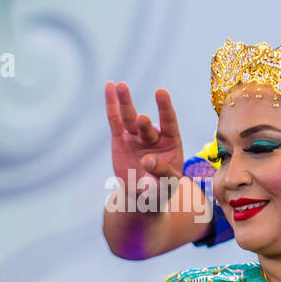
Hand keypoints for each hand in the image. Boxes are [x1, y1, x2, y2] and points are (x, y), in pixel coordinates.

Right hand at [104, 82, 185, 200]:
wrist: (144, 196)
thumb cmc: (162, 188)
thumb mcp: (168, 184)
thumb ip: (161, 172)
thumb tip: (147, 160)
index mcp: (171, 142)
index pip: (169, 122)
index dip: (165, 108)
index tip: (160, 92)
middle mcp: (153, 136)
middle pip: (147, 126)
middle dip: (145, 124)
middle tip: (142, 120)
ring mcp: (136, 136)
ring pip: (130, 117)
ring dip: (126, 101)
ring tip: (120, 85)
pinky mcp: (120, 140)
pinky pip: (115, 121)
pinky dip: (112, 105)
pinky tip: (109, 87)